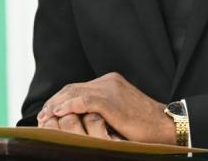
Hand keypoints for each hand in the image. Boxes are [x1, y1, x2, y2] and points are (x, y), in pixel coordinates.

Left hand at [36, 72, 174, 144]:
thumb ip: (100, 112)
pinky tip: (59, 113)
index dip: (61, 100)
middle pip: (73, 88)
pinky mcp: (112, 100)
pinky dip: (70, 106)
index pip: (77, 88)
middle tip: (42, 116)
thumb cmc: (143, 127)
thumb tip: (78, 122)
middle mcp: (109, 81)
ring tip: (46, 116)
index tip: (48, 113)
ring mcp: (111, 88)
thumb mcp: (117, 115)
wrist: (165, 126)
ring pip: (76, 92)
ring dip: (58, 105)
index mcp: (110, 83)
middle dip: (55, 102)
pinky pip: (86, 101)